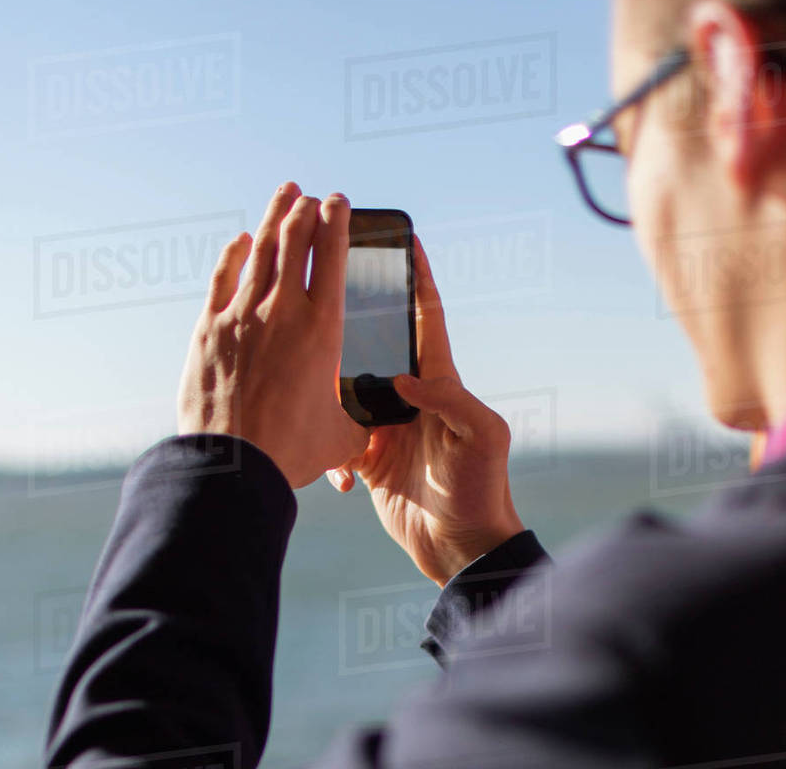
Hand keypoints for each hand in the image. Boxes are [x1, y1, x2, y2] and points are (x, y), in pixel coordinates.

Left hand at [177, 183, 368, 488]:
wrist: (232, 464)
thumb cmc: (291, 452)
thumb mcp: (342, 437)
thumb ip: (359, 420)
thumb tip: (374, 425)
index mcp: (322, 328)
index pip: (332, 256)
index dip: (336, 221)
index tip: (338, 202)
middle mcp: (282, 311)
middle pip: (295, 241)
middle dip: (305, 210)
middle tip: (311, 196)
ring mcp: (241, 315)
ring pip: (261, 250)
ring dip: (274, 217)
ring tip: (284, 194)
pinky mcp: (209, 329)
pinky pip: (223, 278)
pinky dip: (235, 254)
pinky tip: (242, 241)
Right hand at [326, 236, 523, 585]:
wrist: (461, 546)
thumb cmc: (482, 489)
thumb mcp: (481, 437)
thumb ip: (449, 401)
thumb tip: (403, 379)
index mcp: (441, 382)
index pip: (428, 318)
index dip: (419, 278)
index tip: (407, 240)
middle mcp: (412, 396)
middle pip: (378, 342)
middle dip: (354, 314)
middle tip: (326, 283)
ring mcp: (387, 424)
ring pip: (347, 386)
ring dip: (328, 380)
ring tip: (303, 366)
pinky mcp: (369, 456)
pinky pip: (336, 436)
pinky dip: (327, 445)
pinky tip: (335, 468)